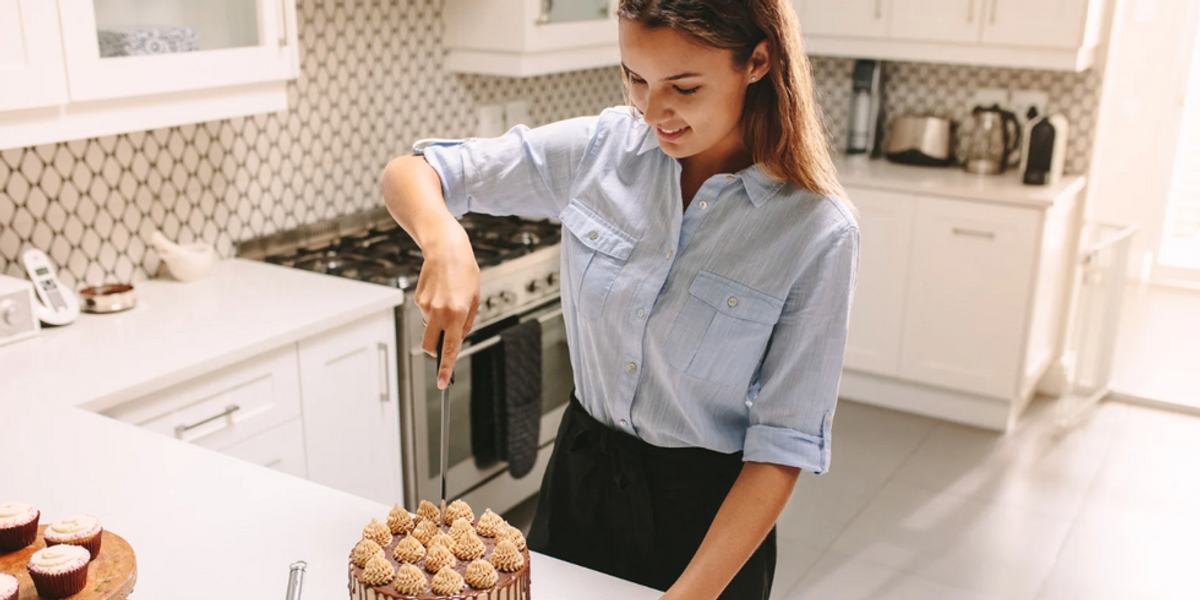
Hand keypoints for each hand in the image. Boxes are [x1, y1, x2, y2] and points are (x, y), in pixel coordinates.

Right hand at [415, 221, 479, 388]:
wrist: (446, 249)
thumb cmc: (465, 273)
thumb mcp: (475, 299)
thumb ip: (467, 323)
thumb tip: (457, 339)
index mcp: (458, 314)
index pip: (450, 348)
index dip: (445, 368)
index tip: (442, 383)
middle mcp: (440, 312)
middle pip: (429, 345)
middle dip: (433, 351)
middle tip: (441, 345)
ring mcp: (426, 306)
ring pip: (428, 327)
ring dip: (437, 323)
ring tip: (448, 300)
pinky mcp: (418, 299)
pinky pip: (425, 313)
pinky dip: (432, 309)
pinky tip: (440, 292)